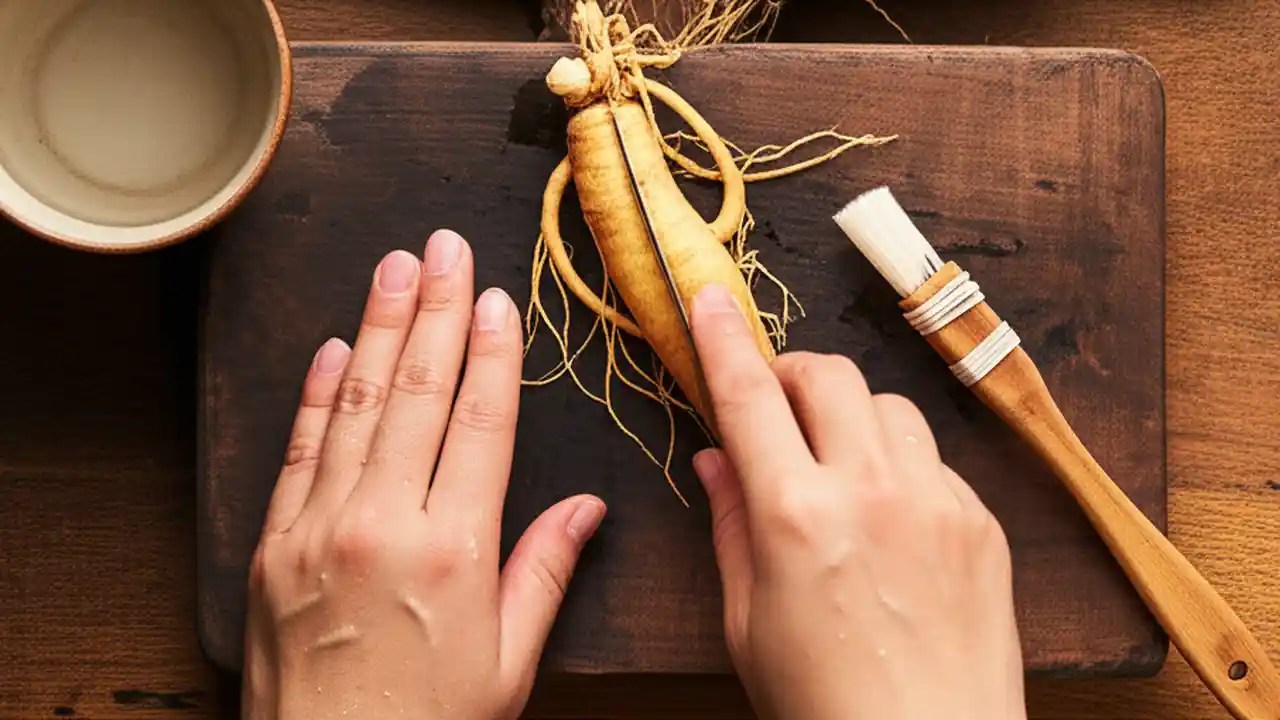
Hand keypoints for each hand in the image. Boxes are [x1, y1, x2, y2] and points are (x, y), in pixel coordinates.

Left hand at [242, 231, 605, 719]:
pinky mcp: (274, 544)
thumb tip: (588, 510)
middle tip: (443, 246)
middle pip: (415, 392)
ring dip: (374, 327)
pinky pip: (298, 449)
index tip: (497, 298)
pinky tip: (329, 346)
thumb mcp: (511, 662)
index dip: (492, 353)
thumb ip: (545, 571)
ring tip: (392, 267)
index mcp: (455, 550)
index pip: (480, 422)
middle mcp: (384, 523)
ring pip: (353, 403)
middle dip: (433, 309)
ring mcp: (319, 527)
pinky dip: (314, 393)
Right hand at [689, 284, 1025, 719]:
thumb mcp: (746, 622)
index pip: (748, 395)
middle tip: (773, 404)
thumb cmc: (824, 705)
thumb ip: (730, 524)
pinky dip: (900, 465)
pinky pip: (933, 458)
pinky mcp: (981, 521)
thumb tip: (715, 458)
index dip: (723, 339)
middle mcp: (869, 491)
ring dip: (851, 415)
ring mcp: (935, 501)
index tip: (710, 299)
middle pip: (827, 375)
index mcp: (794, 516)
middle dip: (791, 373)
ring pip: (888, 404)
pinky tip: (889, 518)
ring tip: (836, 465)